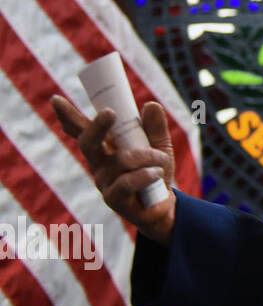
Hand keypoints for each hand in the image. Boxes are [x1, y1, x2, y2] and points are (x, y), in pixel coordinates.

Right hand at [49, 96, 176, 245]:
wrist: (163, 206)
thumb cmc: (155, 173)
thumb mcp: (160, 146)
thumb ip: (155, 127)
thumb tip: (150, 104)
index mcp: (105, 147)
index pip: (82, 130)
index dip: (69, 116)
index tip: (56, 99)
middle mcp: (99, 163)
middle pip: (88, 142)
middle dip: (97, 126)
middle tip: (109, 112)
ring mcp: (103, 181)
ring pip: (122, 160)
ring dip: (148, 156)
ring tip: (162, 160)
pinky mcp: (113, 199)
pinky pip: (128, 181)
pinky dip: (146, 174)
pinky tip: (157, 174)